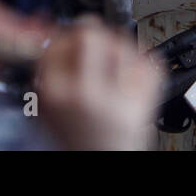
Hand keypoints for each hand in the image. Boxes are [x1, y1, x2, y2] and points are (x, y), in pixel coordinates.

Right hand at [35, 18, 162, 150]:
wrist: (101, 161)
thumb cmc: (75, 141)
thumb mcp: (47, 109)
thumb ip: (48, 72)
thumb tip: (56, 34)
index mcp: (55, 94)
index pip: (58, 42)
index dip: (64, 36)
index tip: (69, 39)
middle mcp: (86, 93)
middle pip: (91, 34)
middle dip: (92, 34)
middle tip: (93, 42)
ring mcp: (117, 97)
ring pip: (123, 42)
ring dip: (118, 46)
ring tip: (113, 63)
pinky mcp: (144, 102)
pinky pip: (148, 62)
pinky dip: (142, 63)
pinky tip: (131, 74)